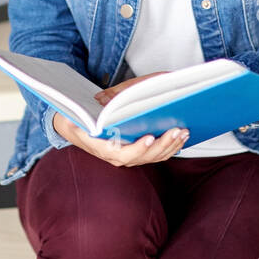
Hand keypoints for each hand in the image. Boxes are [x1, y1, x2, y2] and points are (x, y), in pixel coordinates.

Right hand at [52, 72, 187, 165]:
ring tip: (183, 131)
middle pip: (146, 156)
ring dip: (171, 145)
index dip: (138, 148)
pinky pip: (157, 154)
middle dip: (164, 144)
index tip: (149, 138)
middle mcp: (119, 157)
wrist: (75, 128)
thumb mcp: (78, 114)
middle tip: (176, 130)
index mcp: (105, 149)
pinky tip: (180, 136)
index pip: (124, 154)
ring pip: (155, 156)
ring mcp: (130, 157)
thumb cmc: (78, 121)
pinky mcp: (138, 153)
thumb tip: (103, 101)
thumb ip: (91, 110)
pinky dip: (171, 146)